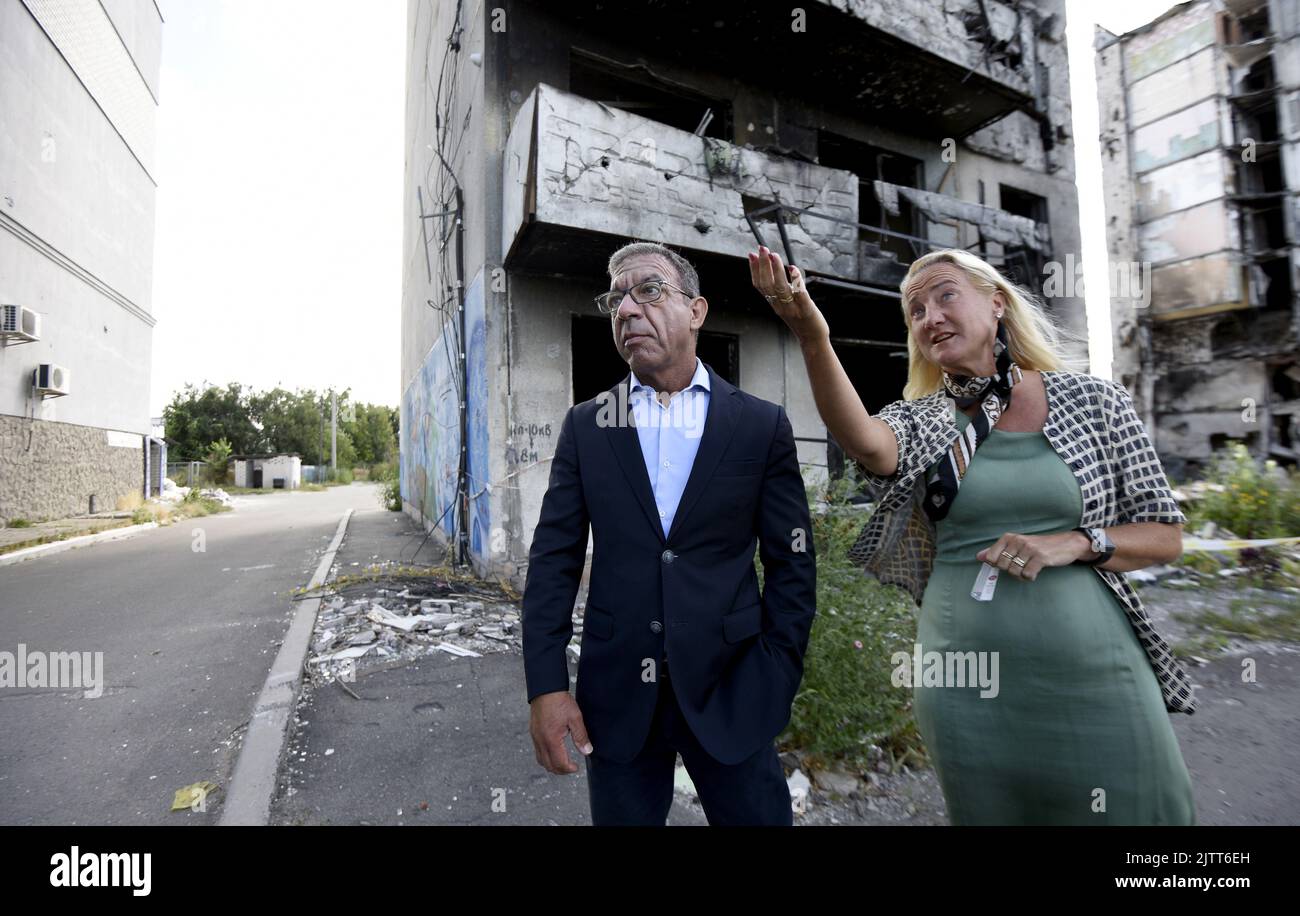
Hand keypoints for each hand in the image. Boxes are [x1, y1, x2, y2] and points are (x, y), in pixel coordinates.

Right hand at [528, 690, 592, 774]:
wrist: (545, 689)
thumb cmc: (559, 701)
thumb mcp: (575, 718)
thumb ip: (581, 736)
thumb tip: (587, 751)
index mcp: (551, 739)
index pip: (559, 763)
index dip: (569, 769)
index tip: (576, 767)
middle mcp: (540, 741)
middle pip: (549, 766)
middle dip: (561, 770)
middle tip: (571, 767)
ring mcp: (535, 737)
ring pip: (541, 760)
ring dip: (552, 765)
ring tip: (563, 762)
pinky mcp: (533, 733)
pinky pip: (538, 752)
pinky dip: (546, 757)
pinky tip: (554, 752)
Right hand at [747, 246, 829, 344]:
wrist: (812, 339)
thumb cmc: (801, 319)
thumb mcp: (787, 304)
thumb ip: (781, 290)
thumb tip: (778, 270)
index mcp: (774, 303)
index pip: (760, 285)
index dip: (754, 270)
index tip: (751, 254)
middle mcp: (780, 306)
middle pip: (767, 285)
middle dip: (763, 265)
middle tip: (762, 249)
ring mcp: (793, 309)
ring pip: (780, 288)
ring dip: (776, 270)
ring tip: (774, 255)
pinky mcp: (807, 311)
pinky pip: (800, 295)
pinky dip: (796, 281)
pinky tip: (793, 269)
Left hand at [975, 530, 1093, 580]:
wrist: (1067, 543)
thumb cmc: (1039, 546)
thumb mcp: (1017, 545)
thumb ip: (997, 550)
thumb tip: (979, 557)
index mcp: (1009, 537)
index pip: (992, 557)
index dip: (998, 565)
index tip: (1009, 562)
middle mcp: (1018, 541)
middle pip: (1002, 566)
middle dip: (1011, 571)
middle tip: (1022, 566)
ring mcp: (1029, 549)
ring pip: (1014, 571)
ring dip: (1021, 575)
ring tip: (1029, 569)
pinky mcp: (1040, 557)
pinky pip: (1027, 575)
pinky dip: (1030, 577)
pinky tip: (1036, 571)